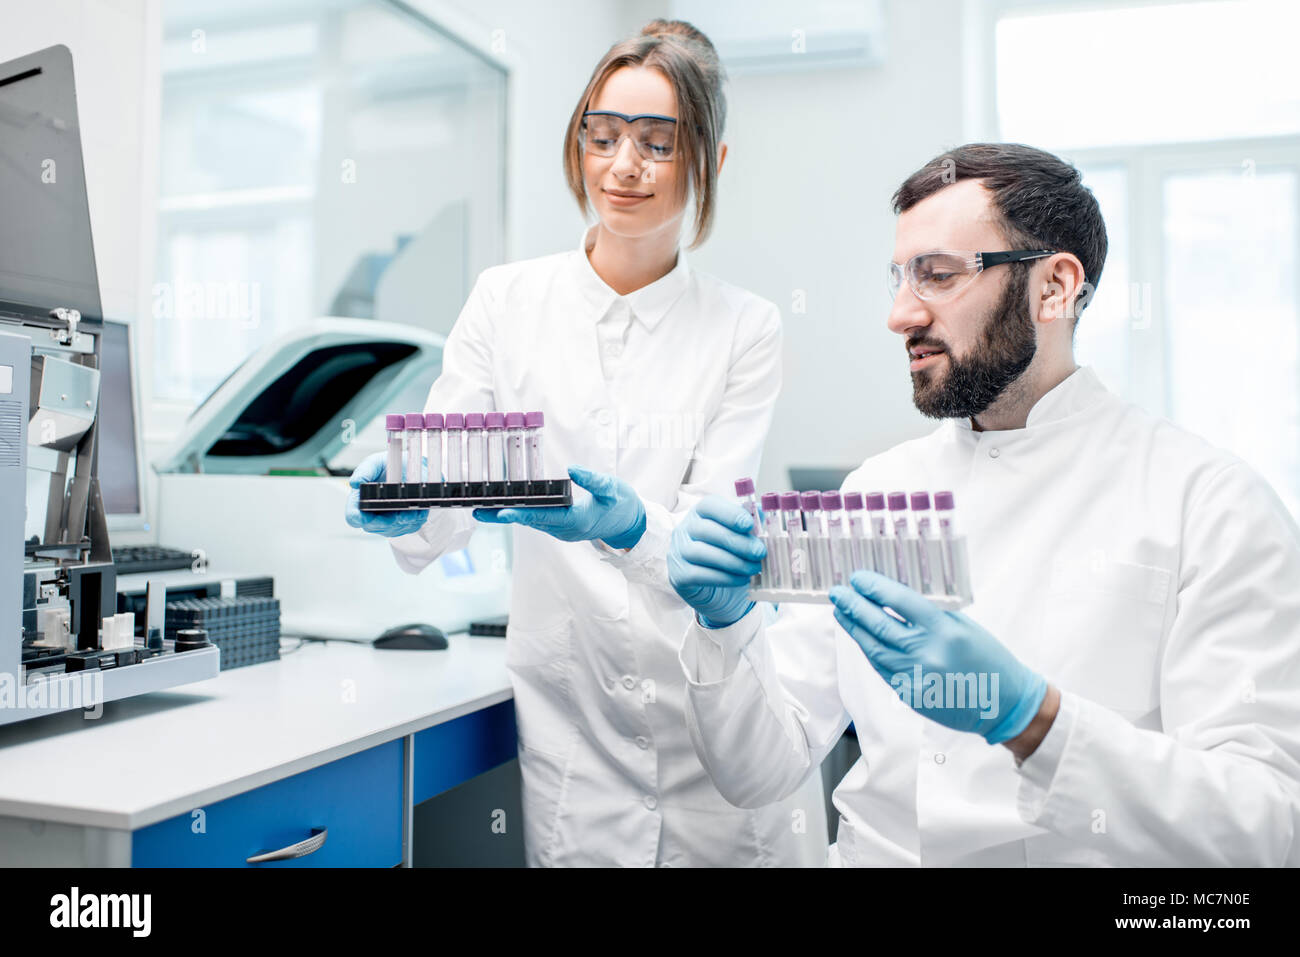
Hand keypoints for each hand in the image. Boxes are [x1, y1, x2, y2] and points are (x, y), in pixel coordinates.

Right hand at [344, 452, 429, 538]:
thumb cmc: (386, 466)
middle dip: (387, 522)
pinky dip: (414, 520)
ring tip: (412, 510)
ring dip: (402, 521)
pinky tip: (418, 511)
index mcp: (359, 500)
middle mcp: (370, 514)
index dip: (358, 518)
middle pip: (373, 526)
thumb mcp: (374, 463)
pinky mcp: (402, 524)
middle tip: (398, 514)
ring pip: (392, 529)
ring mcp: (386, 522)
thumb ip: (364, 471)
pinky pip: (407, 528)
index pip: (353, 516)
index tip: (366, 517)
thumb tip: (355, 482)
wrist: (406, 468)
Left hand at [472, 466, 645, 548]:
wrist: (631, 524)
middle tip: (477, 511)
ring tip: (482, 509)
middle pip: (529, 521)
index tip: (500, 513)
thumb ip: (593, 480)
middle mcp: (565, 529)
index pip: (543, 516)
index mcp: (576, 521)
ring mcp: (561, 530)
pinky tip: (505, 508)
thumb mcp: (613, 488)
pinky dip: (520, 514)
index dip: (519, 514)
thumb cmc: (623, 505)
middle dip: (503, 516)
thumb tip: (572, 469)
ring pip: (530, 522)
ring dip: (507, 516)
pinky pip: (537, 521)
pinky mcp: (560, 527)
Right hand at [667, 496, 763, 628]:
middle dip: (737, 542)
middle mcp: (684, 530)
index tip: (749, 525)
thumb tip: (763, 512)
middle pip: (707, 530)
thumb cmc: (728, 555)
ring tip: (754, 568)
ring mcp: (678, 552)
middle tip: (759, 552)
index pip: (709, 505)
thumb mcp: (741, 537)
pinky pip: (700, 575)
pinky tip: (742, 579)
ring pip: (702, 553)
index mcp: (700, 513)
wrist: (715, 590)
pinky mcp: (679, 575)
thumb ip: (751, 524)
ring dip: (733, 562)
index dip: (729, 513)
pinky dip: (725, 578)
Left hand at [829, 570, 1046, 743]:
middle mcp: (927, 653)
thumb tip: (895, 597)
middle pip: (879, 626)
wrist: (1003, 704)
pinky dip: (869, 650)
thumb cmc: (988, 659)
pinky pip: (883, 668)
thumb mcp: (963, 626)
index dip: (875, 588)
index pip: (900, 602)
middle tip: (838, 592)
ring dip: (854, 629)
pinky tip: (860, 637)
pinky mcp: (910, 694)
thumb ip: (931, 613)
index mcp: (944, 630)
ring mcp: (916, 676)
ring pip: (874, 648)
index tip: (858, 578)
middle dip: (854, 606)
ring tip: (841, 612)